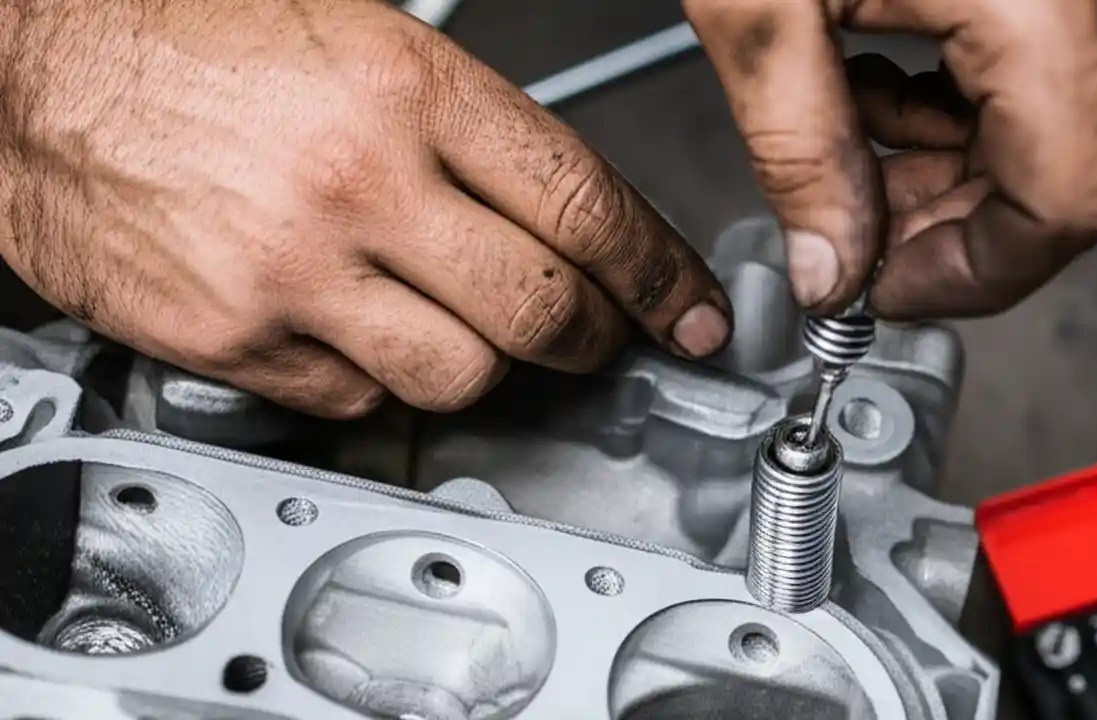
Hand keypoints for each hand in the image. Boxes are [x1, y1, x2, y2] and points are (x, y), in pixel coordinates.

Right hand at [0, 0, 731, 417]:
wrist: (27, 62)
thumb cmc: (180, 28)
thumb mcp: (354, 30)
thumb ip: (465, 123)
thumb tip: (558, 204)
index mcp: (405, 90)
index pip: (584, 205)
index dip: (658, 272)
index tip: (688, 307)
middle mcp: (357, 184)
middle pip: (540, 308)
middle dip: (596, 336)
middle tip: (606, 336)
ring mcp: (292, 271)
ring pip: (458, 375)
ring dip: (489, 367)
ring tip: (479, 335)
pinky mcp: (232, 338)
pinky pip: (354, 398)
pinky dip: (381, 381)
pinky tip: (368, 336)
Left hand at [685, 0, 1096, 316]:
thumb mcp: (759, 0)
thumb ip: (795, 145)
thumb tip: (826, 270)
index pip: (1067, 201)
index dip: (971, 275)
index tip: (882, 293)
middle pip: (1074, 173)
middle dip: (951, 224)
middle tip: (854, 231)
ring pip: (1066, 125)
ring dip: (951, 164)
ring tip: (849, 142)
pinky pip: (1053, 67)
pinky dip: (965, 104)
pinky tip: (879, 84)